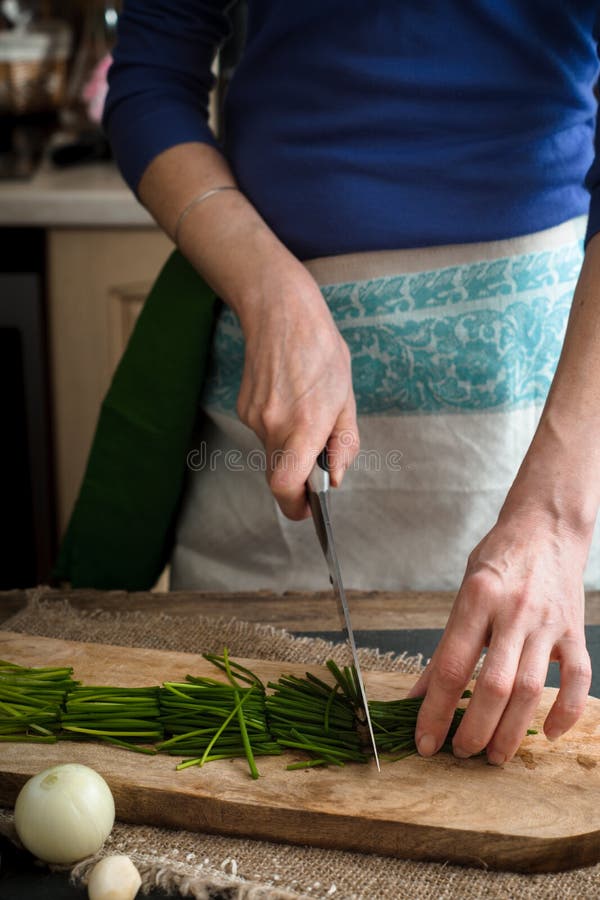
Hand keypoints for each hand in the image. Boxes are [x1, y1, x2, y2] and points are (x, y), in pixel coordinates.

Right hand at [236, 259, 358, 518]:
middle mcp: (274, 425)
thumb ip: (343, 443)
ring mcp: (254, 417)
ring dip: (291, 446)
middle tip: (318, 460)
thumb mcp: (345, 397)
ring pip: (272, 453)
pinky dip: (279, 428)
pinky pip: (264, 432)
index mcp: (305, 425)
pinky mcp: (244, 408)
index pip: (285, 486)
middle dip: (298, 477)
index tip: (309, 509)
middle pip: (278, 475)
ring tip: (307, 411)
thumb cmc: (320, 350)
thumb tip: (336, 477)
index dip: (296, 506)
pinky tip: (290, 399)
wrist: (280, 312)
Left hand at [407, 504, 591, 764]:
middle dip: (474, 730)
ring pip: (531, 690)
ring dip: (511, 732)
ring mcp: (548, 623)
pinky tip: (547, 734)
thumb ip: (447, 643)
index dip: (435, 711)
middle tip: (460, 753)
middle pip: (493, 686)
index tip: (424, 741)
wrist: (546, 525)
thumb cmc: (498, 559)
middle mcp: (513, 612)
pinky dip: (564, 713)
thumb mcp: (464, 590)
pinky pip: (576, 680)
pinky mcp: (575, 632)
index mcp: (477, 599)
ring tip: (493, 756)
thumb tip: (420, 693)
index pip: (450, 666)